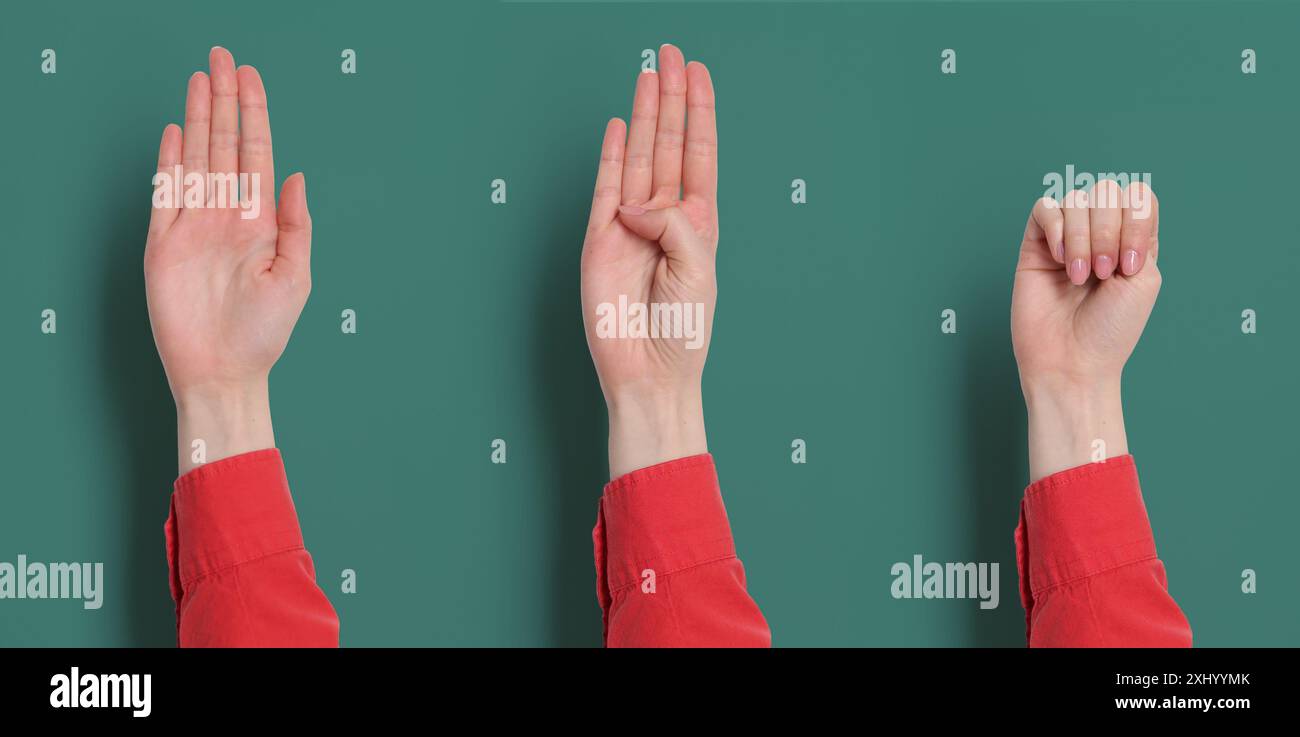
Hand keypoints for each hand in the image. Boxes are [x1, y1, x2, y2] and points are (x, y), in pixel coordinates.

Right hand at [145, 47, 311, 473]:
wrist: (224, 372)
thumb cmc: (265, 333)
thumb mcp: (297, 278)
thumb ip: (297, 226)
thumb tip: (297, 176)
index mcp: (260, 221)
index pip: (256, 154)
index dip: (255, 115)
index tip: (253, 78)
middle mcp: (227, 216)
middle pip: (224, 145)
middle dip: (225, 100)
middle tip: (225, 57)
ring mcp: (194, 227)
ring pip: (196, 158)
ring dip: (199, 118)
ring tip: (202, 79)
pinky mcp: (164, 245)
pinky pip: (166, 194)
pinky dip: (171, 161)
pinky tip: (177, 132)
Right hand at [580, 44, 717, 477]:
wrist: (649, 371)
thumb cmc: (682, 330)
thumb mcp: (698, 268)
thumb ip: (675, 224)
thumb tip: (637, 201)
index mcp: (698, 221)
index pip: (698, 152)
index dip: (698, 111)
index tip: (698, 72)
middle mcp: (664, 216)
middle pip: (666, 142)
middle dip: (669, 97)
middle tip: (669, 53)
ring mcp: (629, 225)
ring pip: (636, 156)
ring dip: (642, 115)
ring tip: (647, 73)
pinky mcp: (598, 240)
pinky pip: (603, 187)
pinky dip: (610, 156)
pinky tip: (615, 126)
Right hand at [1011, 180, 1159, 480]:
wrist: (1072, 362)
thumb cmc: (1110, 331)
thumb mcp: (1145, 279)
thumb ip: (1140, 234)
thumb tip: (1112, 204)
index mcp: (1132, 240)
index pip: (1137, 197)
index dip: (1136, 219)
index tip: (1130, 264)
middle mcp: (1099, 234)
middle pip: (1108, 192)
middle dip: (1109, 231)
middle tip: (1103, 273)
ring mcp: (1066, 238)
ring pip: (1077, 199)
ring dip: (1083, 238)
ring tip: (1079, 276)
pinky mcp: (1035, 246)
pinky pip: (1044, 209)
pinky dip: (1057, 228)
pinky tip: (1060, 259)